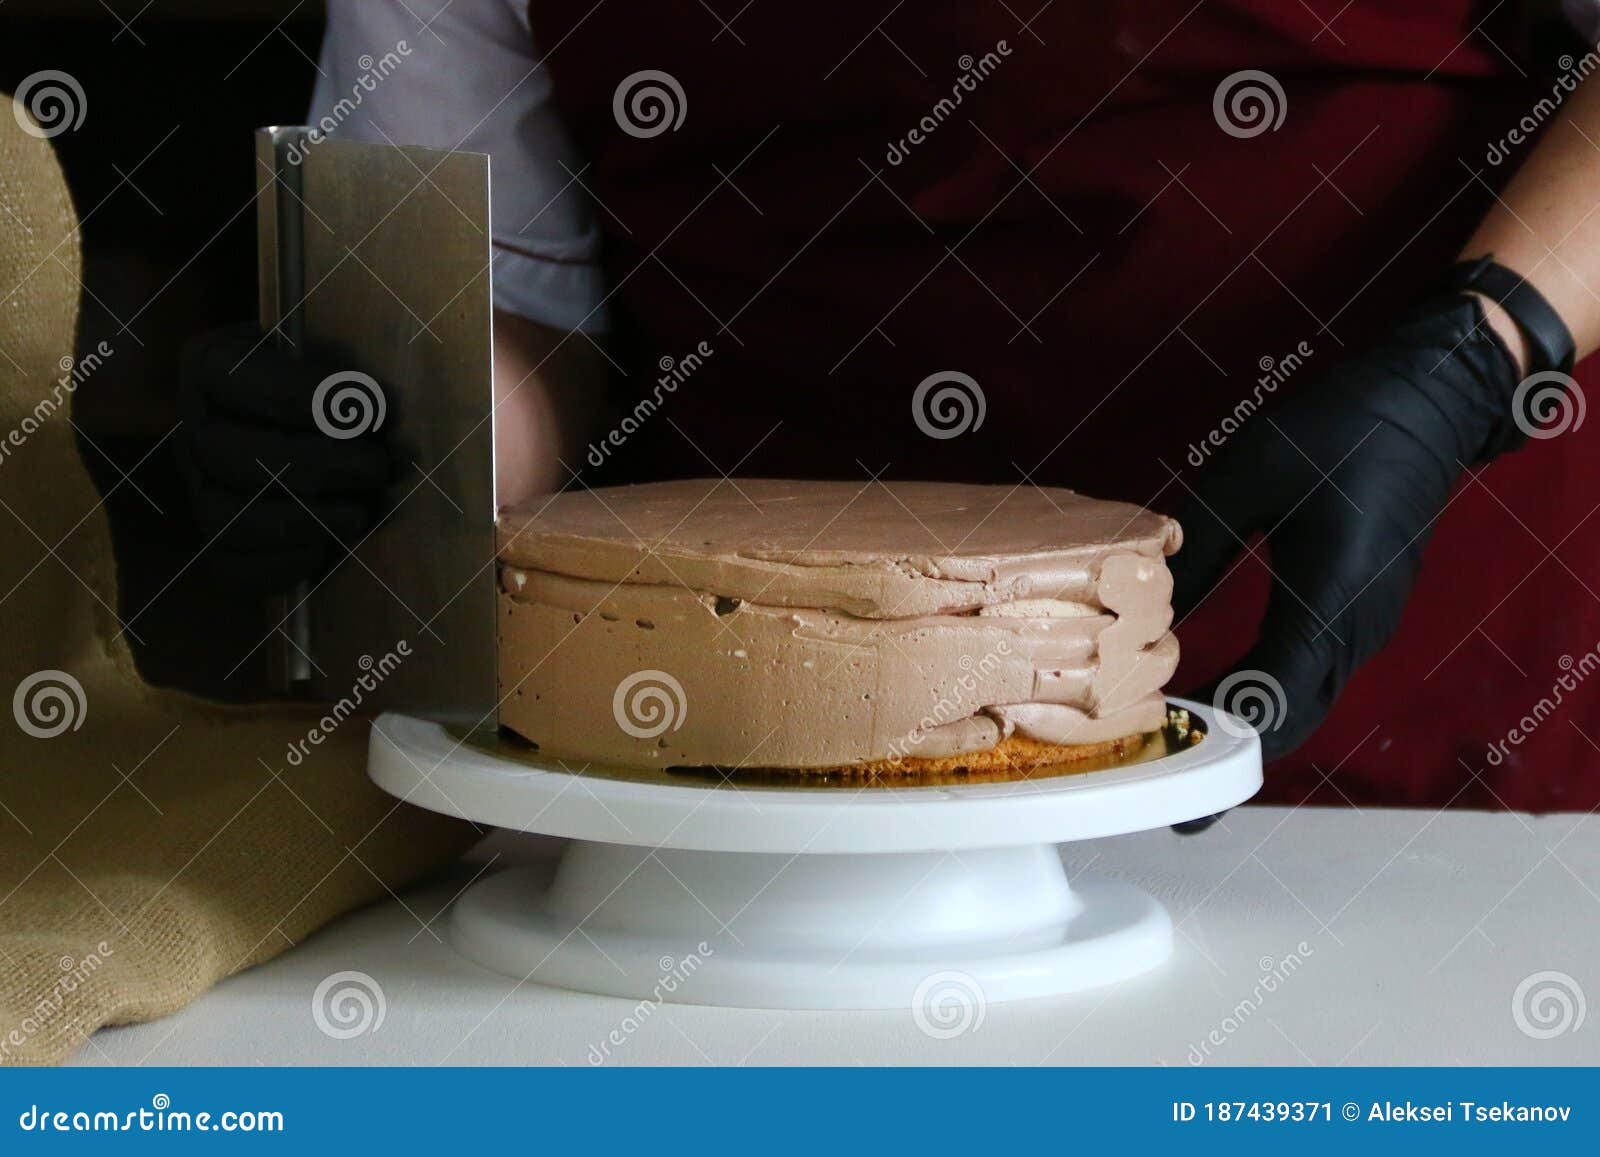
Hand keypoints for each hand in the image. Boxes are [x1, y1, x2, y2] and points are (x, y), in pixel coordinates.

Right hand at [176, 324, 393, 593]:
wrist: (300, 422)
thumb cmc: (320, 381)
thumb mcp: (326, 354)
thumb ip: (339, 374)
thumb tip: (373, 411)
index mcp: (209, 366)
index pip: (234, 377)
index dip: (303, 395)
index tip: (366, 408)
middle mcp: (193, 429)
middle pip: (230, 455)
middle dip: (314, 465)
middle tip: (375, 467)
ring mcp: (199, 488)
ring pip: (224, 518)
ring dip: (301, 521)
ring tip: (357, 514)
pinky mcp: (217, 539)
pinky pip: (231, 567)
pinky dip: (282, 564)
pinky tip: (326, 548)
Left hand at [1169, 292, 1524, 767]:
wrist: (1428, 402)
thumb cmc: (1339, 429)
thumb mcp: (1246, 477)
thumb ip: (1199, 547)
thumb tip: (1150, 603)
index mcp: (1329, 599)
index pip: (1270, 698)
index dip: (1218, 740)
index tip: (1172, 771)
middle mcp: (1356, 627)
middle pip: (1293, 719)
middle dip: (1234, 758)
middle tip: (1177, 798)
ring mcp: (1369, 624)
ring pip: (1308, 703)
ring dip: (1253, 730)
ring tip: (1188, 750)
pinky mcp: (1366, 613)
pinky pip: (1318, 676)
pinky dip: (1273, 699)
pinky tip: (1226, 699)